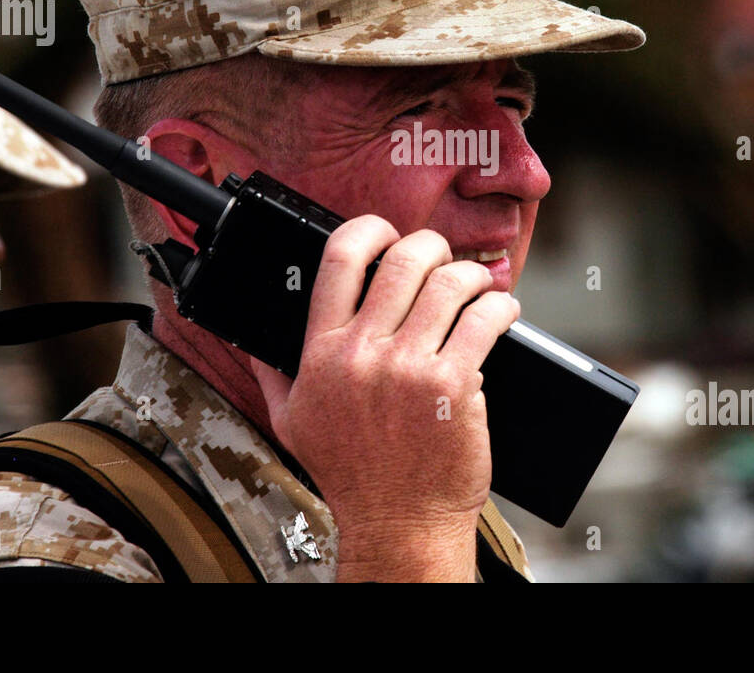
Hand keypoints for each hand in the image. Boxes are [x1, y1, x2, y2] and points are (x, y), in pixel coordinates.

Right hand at [251, 215, 519, 581]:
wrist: (399, 524)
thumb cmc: (352, 476)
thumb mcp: (292, 423)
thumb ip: (274, 374)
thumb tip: (253, 340)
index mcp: (321, 354)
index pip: (338, 260)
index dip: (368, 229)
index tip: (385, 232)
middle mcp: (363, 354)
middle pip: (404, 259)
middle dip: (431, 247)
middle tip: (442, 260)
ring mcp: (409, 369)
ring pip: (450, 283)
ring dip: (471, 275)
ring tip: (477, 286)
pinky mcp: (453, 386)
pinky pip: (485, 320)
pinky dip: (500, 307)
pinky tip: (500, 312)